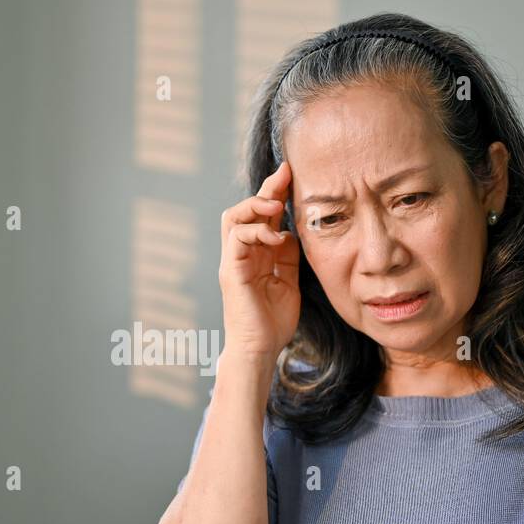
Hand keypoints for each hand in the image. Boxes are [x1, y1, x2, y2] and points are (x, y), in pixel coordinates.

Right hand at [218, 160, 300, 364]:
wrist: (260, 349)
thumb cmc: (273, 321)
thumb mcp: (288, 281)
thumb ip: (287, 256)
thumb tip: (290, 231)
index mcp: (255, 254)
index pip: (262, 216)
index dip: (274, 192)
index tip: (292, 173)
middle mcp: (241, 254)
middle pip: (245, 209)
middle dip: (265, 189)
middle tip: (285, 174)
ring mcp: (233, 261)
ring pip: (233, 217)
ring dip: (255, 205)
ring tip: (276, 205)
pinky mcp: (231, 271)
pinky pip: (236, 238)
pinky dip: (256, 231)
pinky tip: (275, 236)